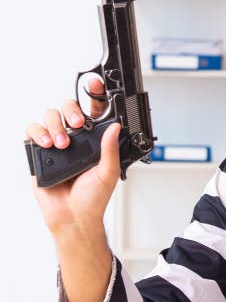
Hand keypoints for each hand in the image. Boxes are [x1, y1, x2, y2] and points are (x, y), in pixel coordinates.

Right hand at [25, 78, 120, 235]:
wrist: (72, 216)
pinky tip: (48, 144)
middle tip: (78, 124)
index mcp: (96, 140)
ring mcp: (56, 142)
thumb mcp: (108, 172)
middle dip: (72, 110)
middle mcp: (76, 138)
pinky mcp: (39, 152)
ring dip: (55, 124)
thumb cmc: (93, 198)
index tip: (95, 85)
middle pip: (69, 107)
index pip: (94, 111)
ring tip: (63, 144)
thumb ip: (111, 149)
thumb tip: (115, 127)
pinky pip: (32, 131)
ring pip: (50, 115)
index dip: (94, 95)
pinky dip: (38, 133)